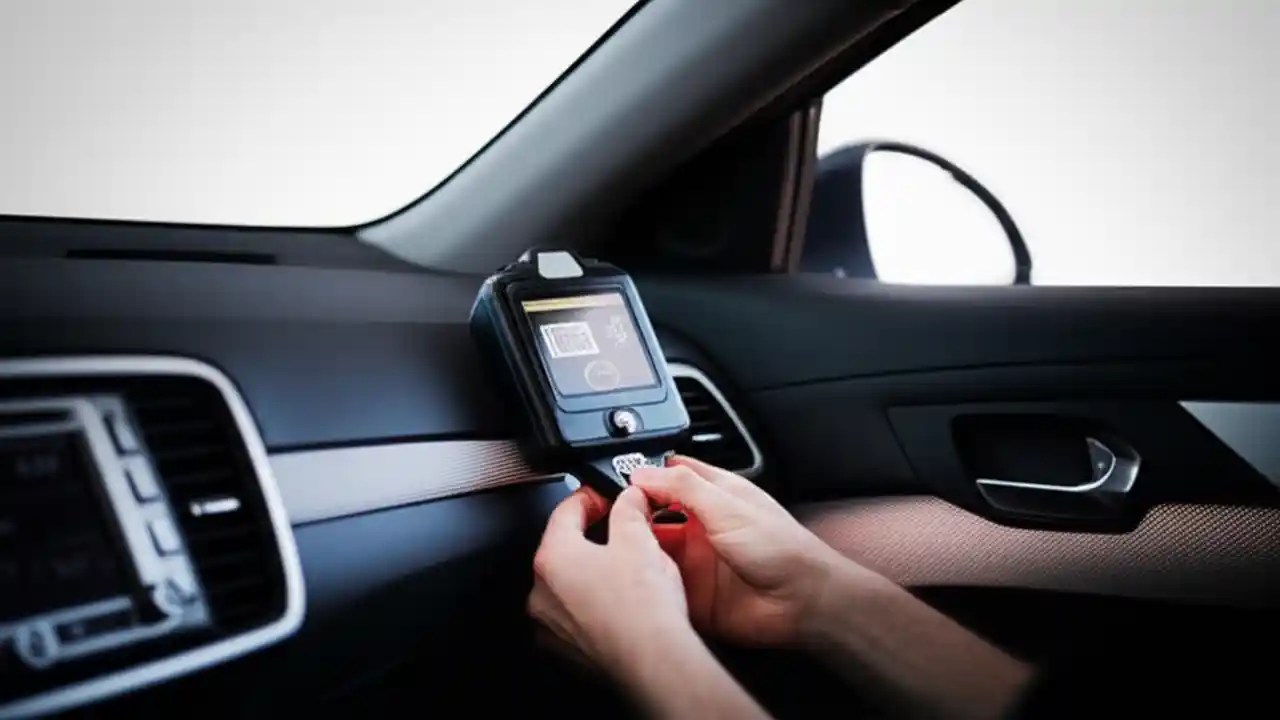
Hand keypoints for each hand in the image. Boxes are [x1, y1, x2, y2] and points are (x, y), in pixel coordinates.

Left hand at [528, 485, 691, 671]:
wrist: (654, 660)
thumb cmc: (642, 607)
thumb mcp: (638, 539)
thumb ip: (628, 508)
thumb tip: (628, 497)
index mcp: (552, 558)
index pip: (564, 512)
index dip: (590, 497)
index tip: (605, 496)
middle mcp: (542, 594)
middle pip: (564, 549)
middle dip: (591, 536)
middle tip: (621, 529)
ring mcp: (551, 626)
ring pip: (569, 585)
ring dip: (591, 572)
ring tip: (625, 569)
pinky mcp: (567, 651)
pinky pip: (576, 616)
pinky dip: (593, 605)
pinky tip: (620, 603)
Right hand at [630, 456, 883, 646]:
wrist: (802, 601)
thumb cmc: (782, 549)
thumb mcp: (728, 505)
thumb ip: (683, 487)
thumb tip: (643, 472)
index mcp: (715, 496)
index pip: (672, 476)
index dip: (647, 475)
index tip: (621, 480)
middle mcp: (703, 526)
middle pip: (656, 513)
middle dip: (634, 513)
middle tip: (612, 515)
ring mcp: (697, 560)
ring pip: (653, 549)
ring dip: (637, 547)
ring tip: (620, 545)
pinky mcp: (692, 593)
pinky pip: (659, 584)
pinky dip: (646, 580)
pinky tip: (635, 576)